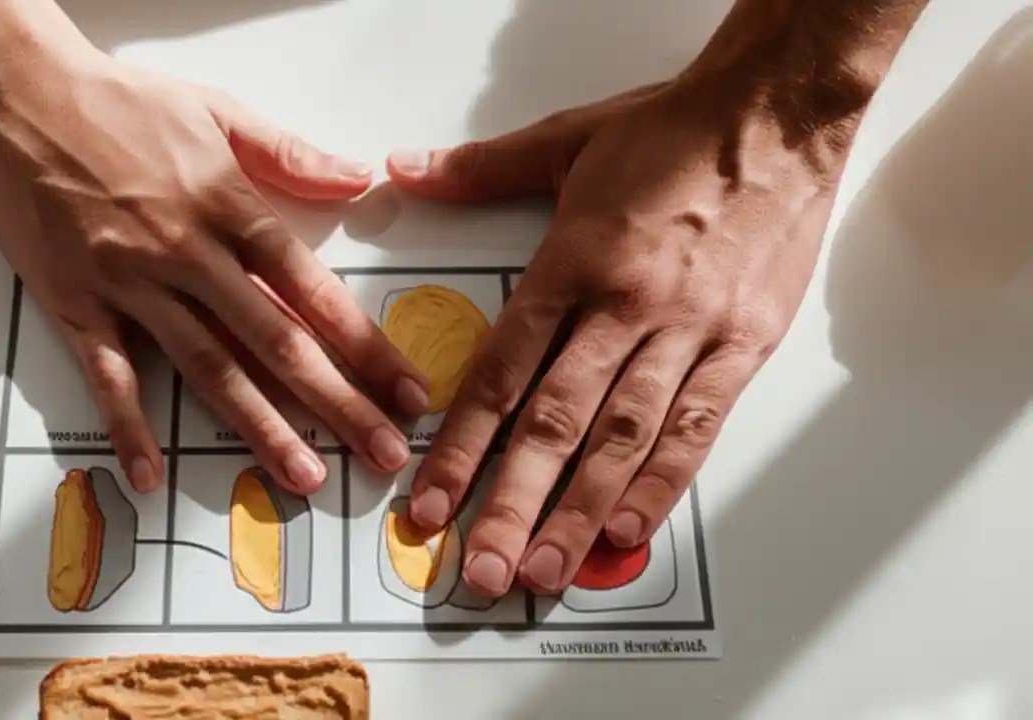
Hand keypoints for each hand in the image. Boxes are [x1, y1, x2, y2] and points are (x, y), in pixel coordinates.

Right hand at [0, 50, 426, 494]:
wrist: (19, 92)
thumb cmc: (119, 101)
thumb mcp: (217, 110)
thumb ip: (289, 152)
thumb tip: (357, 178)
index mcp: (229, 207)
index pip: (312, 289)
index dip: (364, 344)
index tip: (405, 388)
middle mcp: (188, 253)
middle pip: (275, 341)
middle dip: (337, 402)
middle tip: (382, 452)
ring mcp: (131, 283)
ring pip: (207, 367)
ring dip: (260, 426)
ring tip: (303, 473)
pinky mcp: (76, 303)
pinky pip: (107, 375)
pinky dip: (128, 427)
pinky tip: (151, 475)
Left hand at [387, 73, 862, 595]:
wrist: (778, 114)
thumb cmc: (673, 131)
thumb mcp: (565, 138)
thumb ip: (479, 170)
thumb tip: (407, 170)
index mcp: (574, 262)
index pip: (503, 374)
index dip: (462, 447)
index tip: (433, 502)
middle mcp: (628, 306)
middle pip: (557, 424)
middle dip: (513, 505)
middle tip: (482, 569)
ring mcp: (689, 332)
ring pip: (625, 440)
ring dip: (580, 513)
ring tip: (545, 571)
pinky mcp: (743, 346)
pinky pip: (697, 427)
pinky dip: (662, 484)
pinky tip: (628, 531)